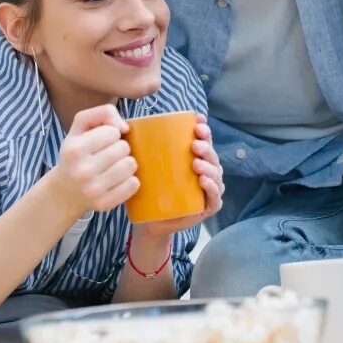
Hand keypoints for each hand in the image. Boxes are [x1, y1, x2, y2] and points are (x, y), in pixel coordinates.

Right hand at [54, 103, 137, 213]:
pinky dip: (129, 180)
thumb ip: (102, 113)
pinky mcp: (104, 204)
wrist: (65, 190)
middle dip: (119, 148)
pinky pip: (133, 185)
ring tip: (113, 166)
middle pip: (124, 148)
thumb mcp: (80, 126)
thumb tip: (125, 127)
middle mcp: (82, 170)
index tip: (101, 141)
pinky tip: (117, 180)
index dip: (111, 134)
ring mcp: (93, 190)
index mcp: (75, 149)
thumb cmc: (77, 153)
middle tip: (107, 155)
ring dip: (126, 163)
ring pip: (131, 165)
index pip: (113, 132)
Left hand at [135, 115, 223, 238]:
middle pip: (211, 155)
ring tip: (196, 164)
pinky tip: (203, 181)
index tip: (198, 121)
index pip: (203, 139)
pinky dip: (212, 187)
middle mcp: (206, 171)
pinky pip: (215, 196)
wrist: (150, 221)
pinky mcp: (208, 207)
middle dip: (206, 147)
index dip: (204, 129)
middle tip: (194, 145)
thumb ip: (143, 149)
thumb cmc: (152, 190)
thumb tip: (127, 128)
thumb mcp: (149, 168)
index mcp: (195, 158)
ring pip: (216, 173)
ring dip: (208, 167)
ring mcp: (209, 189)